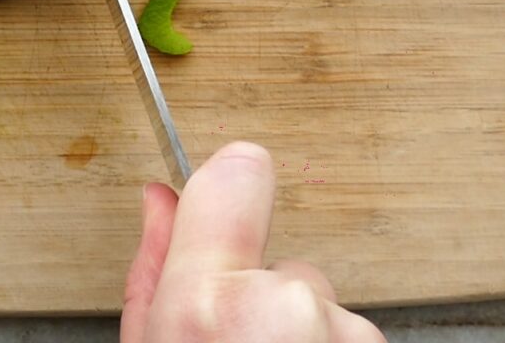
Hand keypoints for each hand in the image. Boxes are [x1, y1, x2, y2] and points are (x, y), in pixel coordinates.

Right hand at [122, 142, 385, 342]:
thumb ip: (156, 271)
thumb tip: (161, 203)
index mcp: (211, 305)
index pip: (238, 178)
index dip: (230, 185)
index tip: (228, 185)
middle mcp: (286, 312)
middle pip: (283, 265)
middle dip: (260, 298)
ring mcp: (343, 335)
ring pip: (320, 306)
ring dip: (296, 335)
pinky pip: (348, 335)